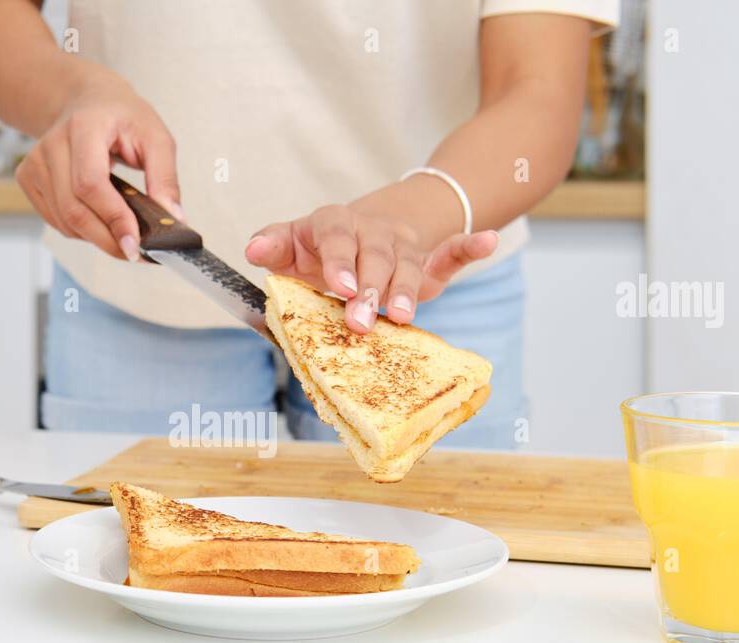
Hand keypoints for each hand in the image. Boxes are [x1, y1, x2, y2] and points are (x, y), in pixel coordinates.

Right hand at [16, 77, 181, 260]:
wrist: (85, 100)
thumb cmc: (121, 117)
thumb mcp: (155, 136)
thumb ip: (165, 178)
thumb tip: (173, 219)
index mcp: (84, 127)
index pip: (90, 183)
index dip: (112, 217)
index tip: (134, 244)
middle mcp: (52, 144)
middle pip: (74, 209)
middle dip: (107, 240)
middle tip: (135, 253)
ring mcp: (35, 162)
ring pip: (64, 221)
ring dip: (96, 238)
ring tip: (121, 232)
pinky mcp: (27, 178)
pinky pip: (55, 220)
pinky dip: (80, 231)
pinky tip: (98, 219)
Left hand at [245, 205, 497, 333]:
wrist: (364, 231)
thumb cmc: (322, 250)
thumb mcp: (294, 247)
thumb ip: (274, 247)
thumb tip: (252, 248)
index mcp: (334, 225)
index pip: (336, 235)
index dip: (339, 260)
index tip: (339, 288)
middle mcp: (370, 231)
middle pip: (375, 254)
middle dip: (369, 288)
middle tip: (359, 321)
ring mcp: (402, 244)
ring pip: (407, 263)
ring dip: (405, 289)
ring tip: (400, 317)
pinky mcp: (429, 258)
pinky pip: (452, 249)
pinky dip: (470, 246)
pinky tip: (486, 242)